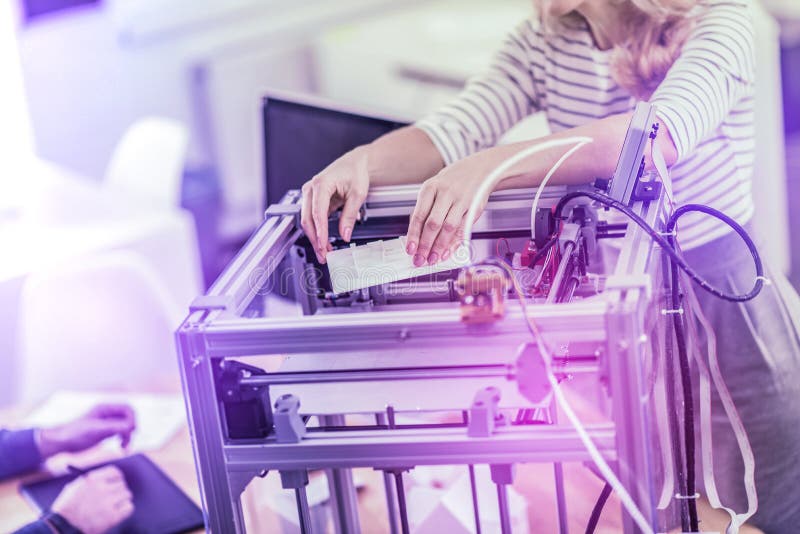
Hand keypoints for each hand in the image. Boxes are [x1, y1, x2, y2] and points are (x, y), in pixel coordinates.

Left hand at [38, 404, 136, 457]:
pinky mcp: (106, 432)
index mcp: (106, 408)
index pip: (128, 409)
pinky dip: (124, 440)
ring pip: (126, 426)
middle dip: (131, 429)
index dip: (132, 419)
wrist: (61, 442)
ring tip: (124, 447)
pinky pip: (121, 433)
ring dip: (128, 436)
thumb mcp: (96, 430)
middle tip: (127, 441)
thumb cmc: (74, 433)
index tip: (130, 431)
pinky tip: (121, 447)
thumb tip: (131, 427)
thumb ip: (115, 427)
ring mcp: (107, 423)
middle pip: (129, 418)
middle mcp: (108, 414)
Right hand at [52, 465, 133, 533]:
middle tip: (113, 499)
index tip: (116, 483)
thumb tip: (108, 477)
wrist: (61, 528)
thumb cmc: (66, 510)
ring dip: (122, 501)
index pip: (115, 472)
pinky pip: (129, 507)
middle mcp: (101, 488)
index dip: (117, 478)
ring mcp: (107, 502)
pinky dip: (125, 510)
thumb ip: (91, 481)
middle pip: (122, 485)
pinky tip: (118, 513)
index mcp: (92, 480)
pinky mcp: (112, 516)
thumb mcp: (74, 488)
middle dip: (118, 492)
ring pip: (127, 495)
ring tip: (113, 507)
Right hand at [300, 146, 370, 262]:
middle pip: (307, 219)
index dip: (320, 231)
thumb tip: (345, 235)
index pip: (318, 212)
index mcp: (321, 184)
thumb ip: (350, 215)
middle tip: (324, 254)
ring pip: (307, 220)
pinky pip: (312, 218)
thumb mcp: (358, 195)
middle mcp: (311, 189)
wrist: (355, 163)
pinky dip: (317, 231)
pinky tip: (324, 242)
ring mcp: (310, 195)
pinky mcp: (313, 200)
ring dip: (315, 237)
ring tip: (325, 252)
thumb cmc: (356, 173)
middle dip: (315, 239)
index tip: (323, 245)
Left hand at [405, 157, 489, 265]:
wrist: (480, 169)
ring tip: (433, 259)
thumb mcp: (435, 190)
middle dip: (425, 245)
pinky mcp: (474, 207)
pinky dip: (455, 242)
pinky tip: (448, 252)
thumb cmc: (452, 183)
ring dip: (440, 246)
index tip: (410, 250)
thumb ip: (426, 211)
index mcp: (430, 188)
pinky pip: (463, 228)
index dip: (413, 235)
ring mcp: (461, 199)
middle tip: (420, 259)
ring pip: (448, 227)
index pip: (418, 215)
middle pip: (432, 223)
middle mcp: (445, 192)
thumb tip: (418, 238)